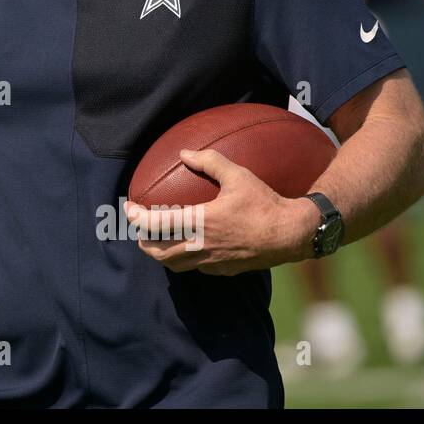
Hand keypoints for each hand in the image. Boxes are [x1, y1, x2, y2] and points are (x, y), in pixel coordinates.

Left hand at [124, 148, 318, 275]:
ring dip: (161, 253)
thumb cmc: (265, 203)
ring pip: (175, 264)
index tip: (130, 209)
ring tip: (158, 239)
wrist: (293, 234)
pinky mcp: (224, 270)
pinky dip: (185, 258)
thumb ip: (209, 161)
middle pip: (158, 252)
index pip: (156, 225)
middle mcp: (202, 246)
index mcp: (200, 222)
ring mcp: (212, 262)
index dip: (136, 218)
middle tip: (140, 227)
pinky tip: (189, 246)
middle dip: (143, 241)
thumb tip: (184, 153)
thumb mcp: (238, 176)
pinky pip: (196, 267)